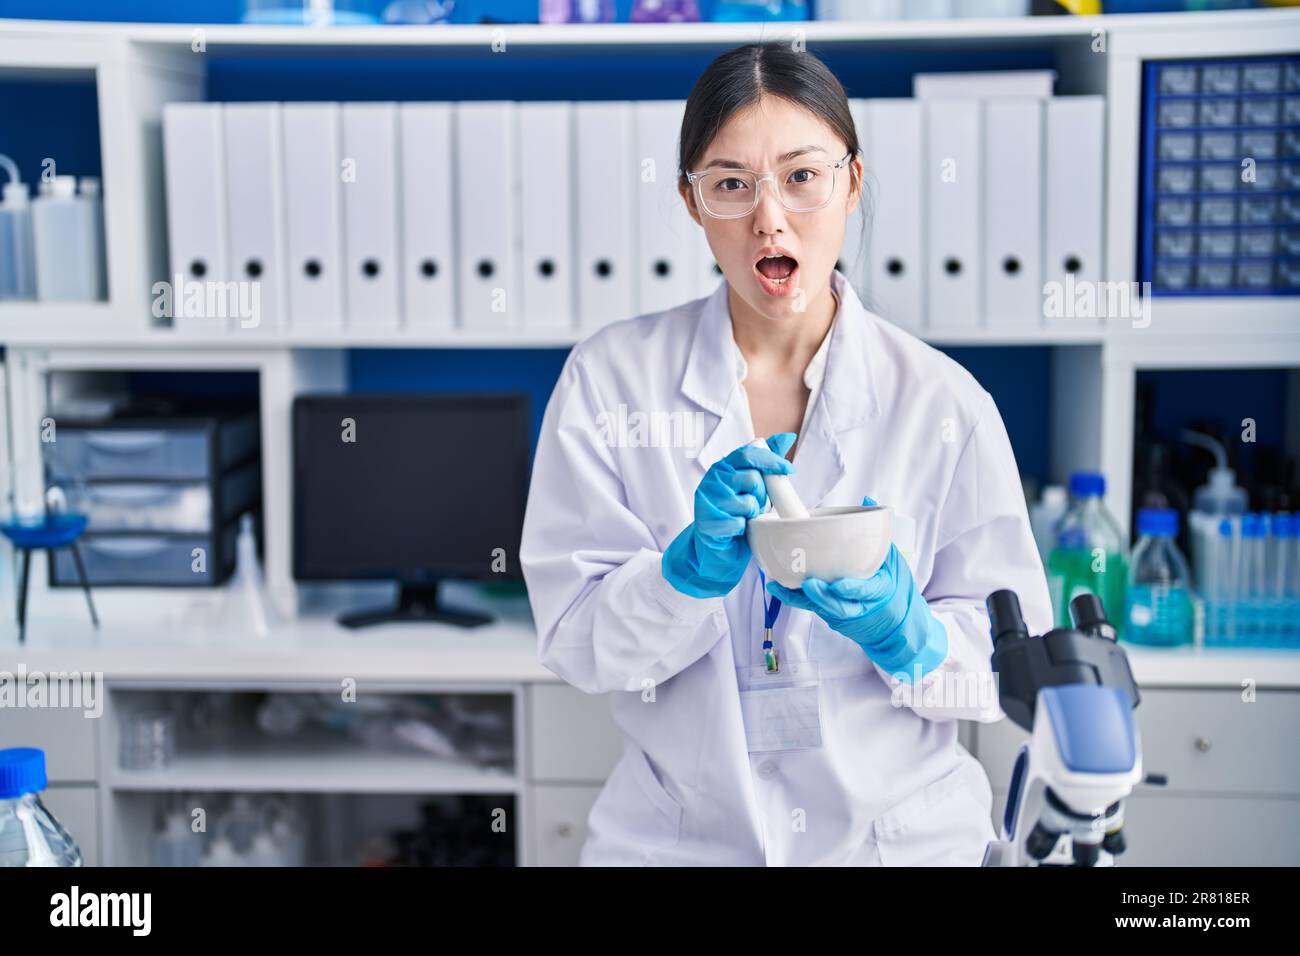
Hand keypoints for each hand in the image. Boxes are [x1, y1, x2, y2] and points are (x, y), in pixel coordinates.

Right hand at [662, 433, 796, 597]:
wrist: (714, 549)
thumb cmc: (736, 513)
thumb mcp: (752, 484)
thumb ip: (766, 461)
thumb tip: (787, 436)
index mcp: (723, 467)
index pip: (749, 453)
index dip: (771, 460)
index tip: (789, 469)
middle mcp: (712, 480)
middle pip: (753, 479)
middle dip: (762, 496)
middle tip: (754, 505)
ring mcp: (707, 501)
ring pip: (748, 503)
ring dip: (753, 514)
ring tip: (744, 518)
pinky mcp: (708, 523)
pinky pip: (739, 524)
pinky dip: (743, 530)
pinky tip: (736, 531)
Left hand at [766, 496, 947, 681]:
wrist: (896, 626)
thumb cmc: (895, 587)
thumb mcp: (895, 560)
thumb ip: (879, 534)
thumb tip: (867, 500)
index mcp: (881, 591)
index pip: (868, 591)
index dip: (853, 589)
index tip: (838, 585)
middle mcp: (861, 606)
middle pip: (839, 606)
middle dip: (822, 597)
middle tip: (808, 583)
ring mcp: (844, 616)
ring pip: (821, 609)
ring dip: (800, 598)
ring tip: (780, 585)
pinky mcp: (830, 618)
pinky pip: (811, 608)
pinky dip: (793, 598)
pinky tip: (776, 586)